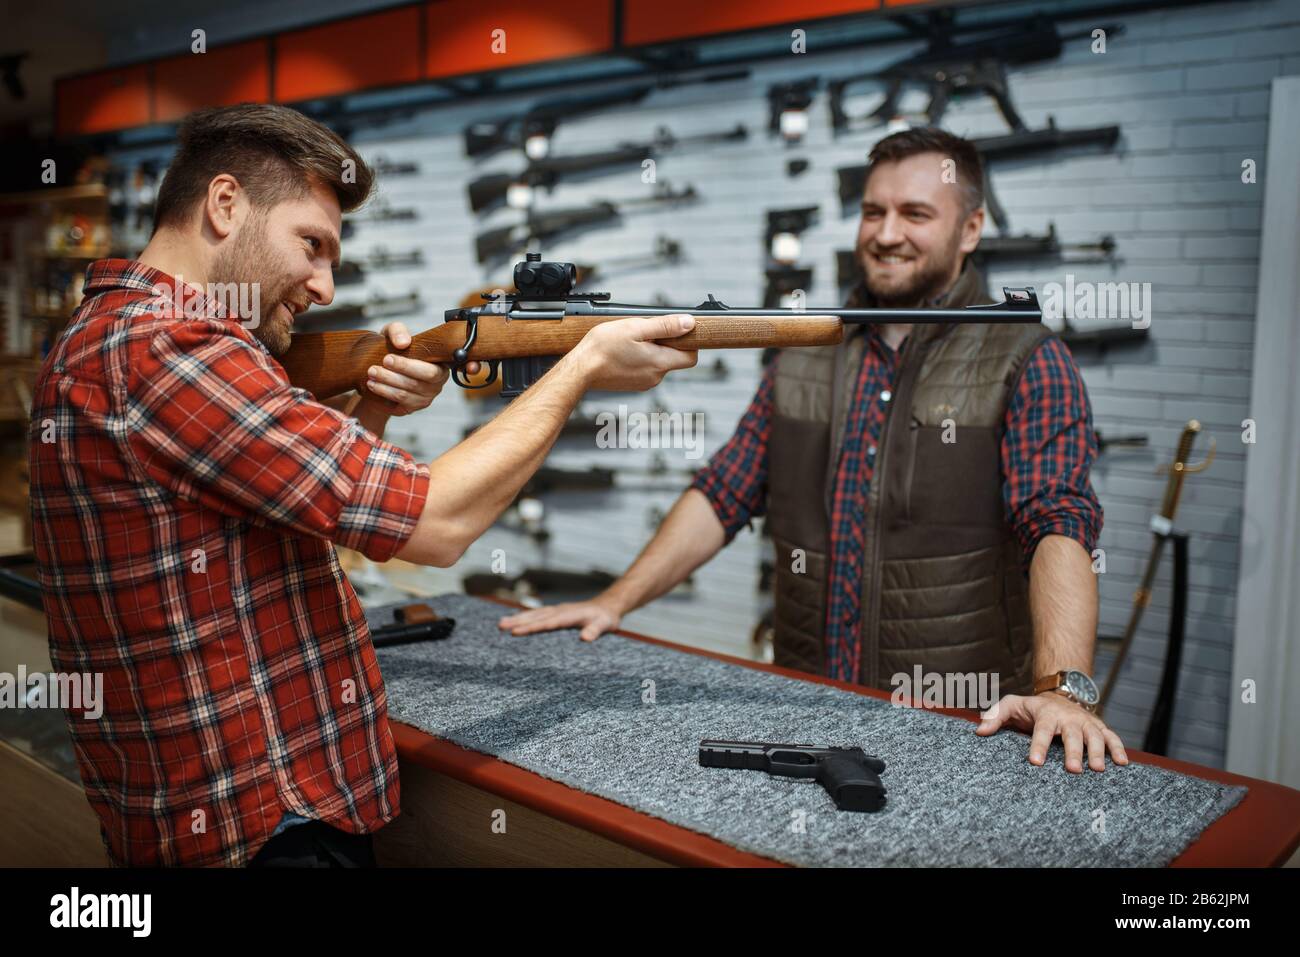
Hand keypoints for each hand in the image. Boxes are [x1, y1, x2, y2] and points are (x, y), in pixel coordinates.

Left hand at [362, 322, 479, 415]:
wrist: (373, 371)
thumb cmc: (389, 350)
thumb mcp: (392, 334)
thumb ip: (397, 330)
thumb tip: (403, 343)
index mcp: (441, 361)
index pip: (462, 363)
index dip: (472, 366)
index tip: (473, 367)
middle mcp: (438, 380)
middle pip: (428, 376)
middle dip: (405, 368)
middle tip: (386, 360)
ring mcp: (427, 396)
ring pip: (410, 390)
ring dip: (389, 381)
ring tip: (372, 371)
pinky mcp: (413, 407)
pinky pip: (400, 401)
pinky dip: (385, 392)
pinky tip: (373, 384)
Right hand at [498, 597, 622, 642]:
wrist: (608, 606)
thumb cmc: (606, 618)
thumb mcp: (605, 625)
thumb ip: (595, 631)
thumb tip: (585, 639)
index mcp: (569, 615)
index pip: (547, 623)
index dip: (531, 627)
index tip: (516, 632)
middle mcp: (560, 611)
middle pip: (536, 617)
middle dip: (518, 621)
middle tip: (500, 626)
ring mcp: (557, 611)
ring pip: (535, 614)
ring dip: (518, 618)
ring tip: (501, 623)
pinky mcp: (557, 613)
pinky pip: (539, 615)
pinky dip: (526, 617)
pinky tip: (516, 621)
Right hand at [570, 314, 698, 391]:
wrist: (581, 369)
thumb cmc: (604, 348)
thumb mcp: (636, 328)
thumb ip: (666, 326)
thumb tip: (689, 324)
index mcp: (660, 363)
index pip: (691, 357)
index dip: (687, 342)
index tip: (675, 331)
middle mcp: (655, 377)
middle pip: (674, 359)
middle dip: (665, 344)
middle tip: (645, 332)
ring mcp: (643, 383)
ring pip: (658, 363)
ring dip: (650, 350)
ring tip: (630, 341)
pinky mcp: (633, 384)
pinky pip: (645, 369)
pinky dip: (640, 359)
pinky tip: (624, 351)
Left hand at [975, 692, 1129, 772]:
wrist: (1059, 693)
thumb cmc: (1032, 707)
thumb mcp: (1011, 705)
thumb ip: (995, 716)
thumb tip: (979, 731)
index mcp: (1045, 714)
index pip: (1041, 730)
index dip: (1038, 745)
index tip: (1035, 762)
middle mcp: (1067, 718)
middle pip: (1071, 734)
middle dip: (1072, 751)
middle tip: (1072, 770)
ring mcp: (1085, 722)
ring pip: (1094, 736)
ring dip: (1097, 752)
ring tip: (1097, 769)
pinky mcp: (1099, 727)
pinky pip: (1111, 737)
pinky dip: (1118, 748)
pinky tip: (1122, 763)